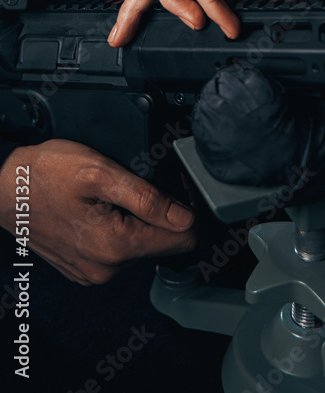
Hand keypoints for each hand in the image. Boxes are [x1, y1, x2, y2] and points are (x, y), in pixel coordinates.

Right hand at [0, 140, 196, 285]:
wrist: (4, 190)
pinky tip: (102, 209)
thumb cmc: (45, 175)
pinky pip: (120, 251)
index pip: (183, 241)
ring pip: (141, 247)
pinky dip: (119, 229)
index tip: (177, 191)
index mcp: (116, 246)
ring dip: (138, 221)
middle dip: (160, 215)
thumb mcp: (101, 173)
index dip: (187, 211)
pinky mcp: (85, 268)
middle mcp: (107, 269)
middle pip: (163, 244)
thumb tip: (185, 217)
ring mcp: (94, 272)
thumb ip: (148, 198)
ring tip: (114, 196)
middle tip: (138, 186)